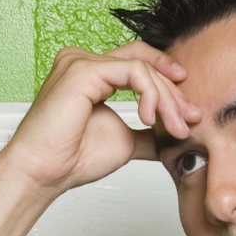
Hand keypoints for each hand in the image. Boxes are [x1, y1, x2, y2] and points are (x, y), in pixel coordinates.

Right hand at [0, 42, 201, 195]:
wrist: (45, 173)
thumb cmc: (72, 158)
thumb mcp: (125, 140)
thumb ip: (148, 131)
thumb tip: (174, 135)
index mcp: (90, 73)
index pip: (138, 62)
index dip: (167, 81)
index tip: (188, 110)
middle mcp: (83, 61)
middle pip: (144, 61)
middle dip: (173, 93)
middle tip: (189, 120)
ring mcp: (81, 61)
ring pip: (143, 67)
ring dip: (165, 99)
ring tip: (174, 127)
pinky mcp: (83, 69)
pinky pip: (134, 72)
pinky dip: (150, 94)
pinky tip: (150, 117)